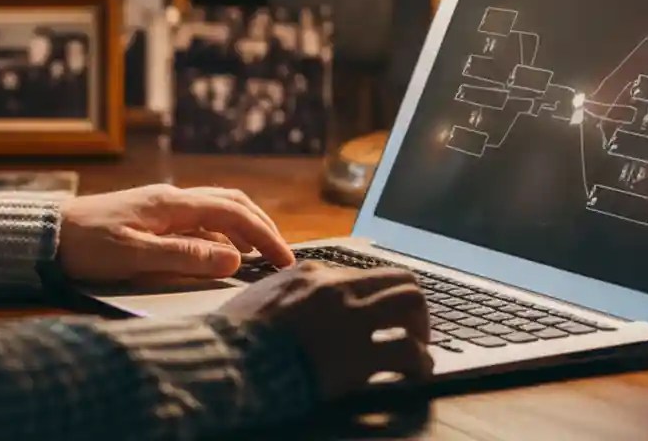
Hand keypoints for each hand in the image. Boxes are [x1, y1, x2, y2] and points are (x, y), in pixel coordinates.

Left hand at [57, 184, 294, 281]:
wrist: (45, 235)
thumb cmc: (87, 246)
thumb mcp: (136, 257)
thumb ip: (185, 256)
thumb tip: (234, 260)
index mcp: (172, 203)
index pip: (233, 214)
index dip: (264, 237)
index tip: (285, 261)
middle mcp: (172, 198)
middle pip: (232, 203)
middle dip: (262, 227)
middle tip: (282, 257)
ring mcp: (163, 206)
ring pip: (217, 209)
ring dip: (244, 229)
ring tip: (260, 256)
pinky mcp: (153, 217)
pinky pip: (200, 220)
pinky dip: (222, 234)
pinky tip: (223, 255)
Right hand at [218, 262, 432, 400]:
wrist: (226, 361)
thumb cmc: (231, 338)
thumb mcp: (257, 299)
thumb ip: (284, 295)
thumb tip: (293, 305)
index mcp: (311, 274)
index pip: (362, 275)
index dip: (376, 298)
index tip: (379, 316)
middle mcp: (337, 288)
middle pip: (398, 279)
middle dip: (412, 305)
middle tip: (412, 329)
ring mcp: (351, 318)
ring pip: (412, 304)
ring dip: (421, 327)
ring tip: (419, 348)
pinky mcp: (358, 354)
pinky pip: (407, 351)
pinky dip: (420, 362)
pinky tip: (417, 373)